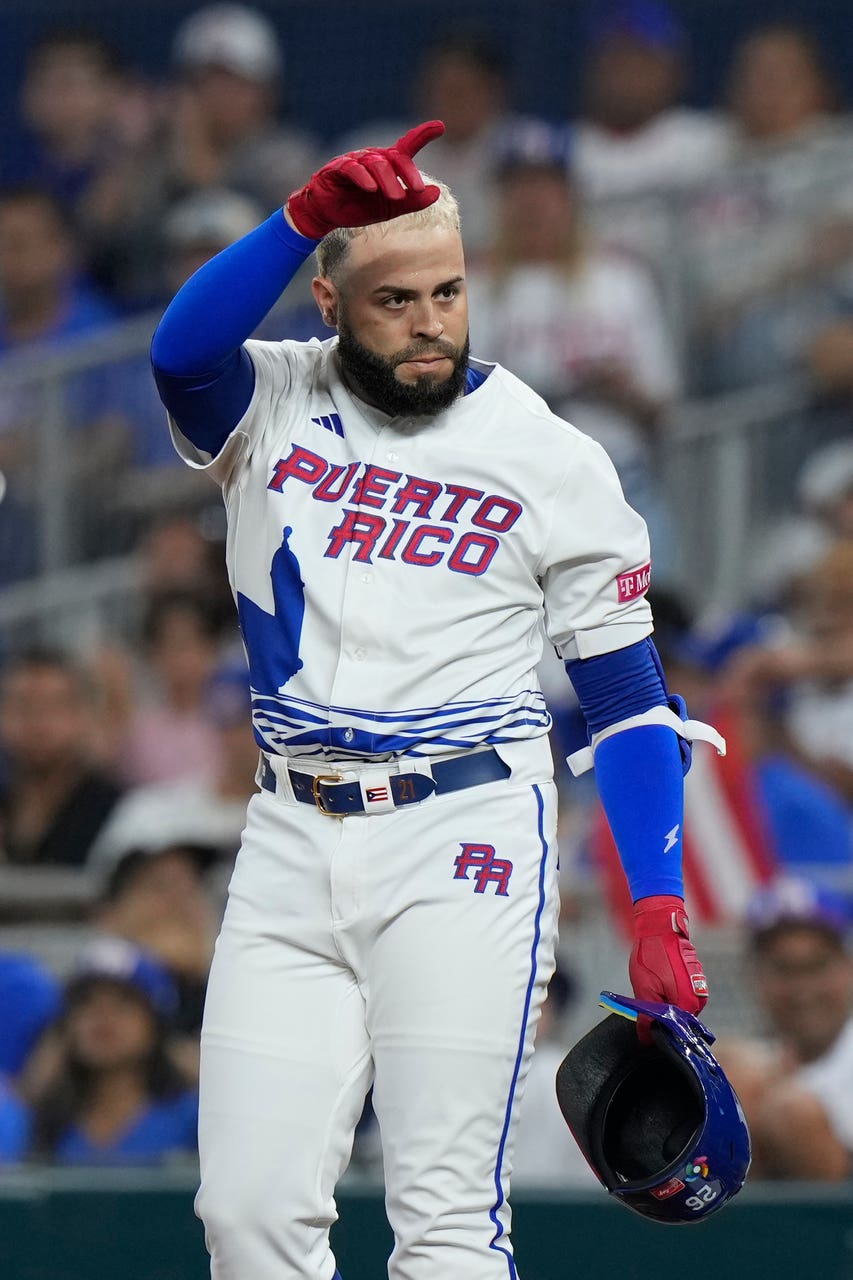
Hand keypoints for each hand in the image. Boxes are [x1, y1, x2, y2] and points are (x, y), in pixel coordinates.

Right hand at [286, 120, 444, 238]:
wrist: (328, 215)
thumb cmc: (360, 207)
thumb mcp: (391, 209)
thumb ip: (413, 201)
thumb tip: (437, 192)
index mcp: (387, 164)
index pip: (407, 147)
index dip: (423, 134)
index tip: (440, 126)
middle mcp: (373, 158)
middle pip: (394, 158)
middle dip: (407, 173)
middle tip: (416, 190)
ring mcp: (354, 160)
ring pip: (375, 164)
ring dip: (388, 180)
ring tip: (396, 197)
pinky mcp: (337, 168)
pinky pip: (351, 168)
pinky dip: (362, 177)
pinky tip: (370, 188)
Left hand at [629, 894, 707, 1043]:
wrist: (661, 926)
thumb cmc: (652, 955)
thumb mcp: (644, 989)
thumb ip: (647, 1017)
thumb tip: (646, 1039)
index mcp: (688, 1004)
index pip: (677, 1032)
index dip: (660, 1032)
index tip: (647, 1028)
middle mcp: (700, 999)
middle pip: (681, 1022)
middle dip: (664, 1018)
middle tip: (647, 1005)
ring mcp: (700, 988)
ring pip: (682, 1008)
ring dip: (667, 1005)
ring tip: (654, 989)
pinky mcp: (697, 978)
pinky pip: (684, 995)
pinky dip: (672, 994)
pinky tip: (661, 982)